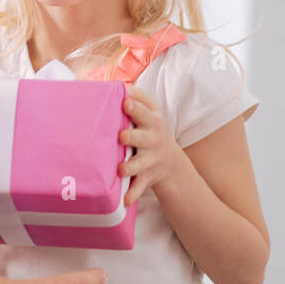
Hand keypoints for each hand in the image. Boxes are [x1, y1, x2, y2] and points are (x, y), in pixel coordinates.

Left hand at [119, 86, 185, 205]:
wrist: (171, 163)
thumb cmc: (151, 130)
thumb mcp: (151, 112)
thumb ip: (137, 97)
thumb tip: (114, 82)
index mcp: (152, 121)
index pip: (145, 111)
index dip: (135, 106)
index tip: (125, 101)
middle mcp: (153, 139)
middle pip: (143, 136)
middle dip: (132, 136)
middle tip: (121, 136)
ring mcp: (150, 159)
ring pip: (140, 163)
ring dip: (131, 166)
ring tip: (122, 169)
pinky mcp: (147, 176)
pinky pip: (140, 186)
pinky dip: (132, 194)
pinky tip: (125, 200)